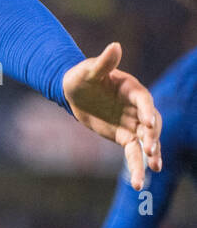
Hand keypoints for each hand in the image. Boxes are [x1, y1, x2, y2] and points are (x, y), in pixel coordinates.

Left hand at [62, 42, 162, 190]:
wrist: (73, 91)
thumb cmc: (80, 76)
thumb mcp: (88, 70)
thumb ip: (104, 62)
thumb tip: (115, 46)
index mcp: (131, 88)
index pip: (143, 100)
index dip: (147, 111)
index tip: (148, 123)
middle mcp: (137, 107)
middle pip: (150, 123)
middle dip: (152, 135)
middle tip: (150, 148)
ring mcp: (133, 123)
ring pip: (146, 141)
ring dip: (150, 155)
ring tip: (153, 169)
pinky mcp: (124, 136)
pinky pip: (134, 152)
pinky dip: (138, 165)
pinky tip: (139, 182)